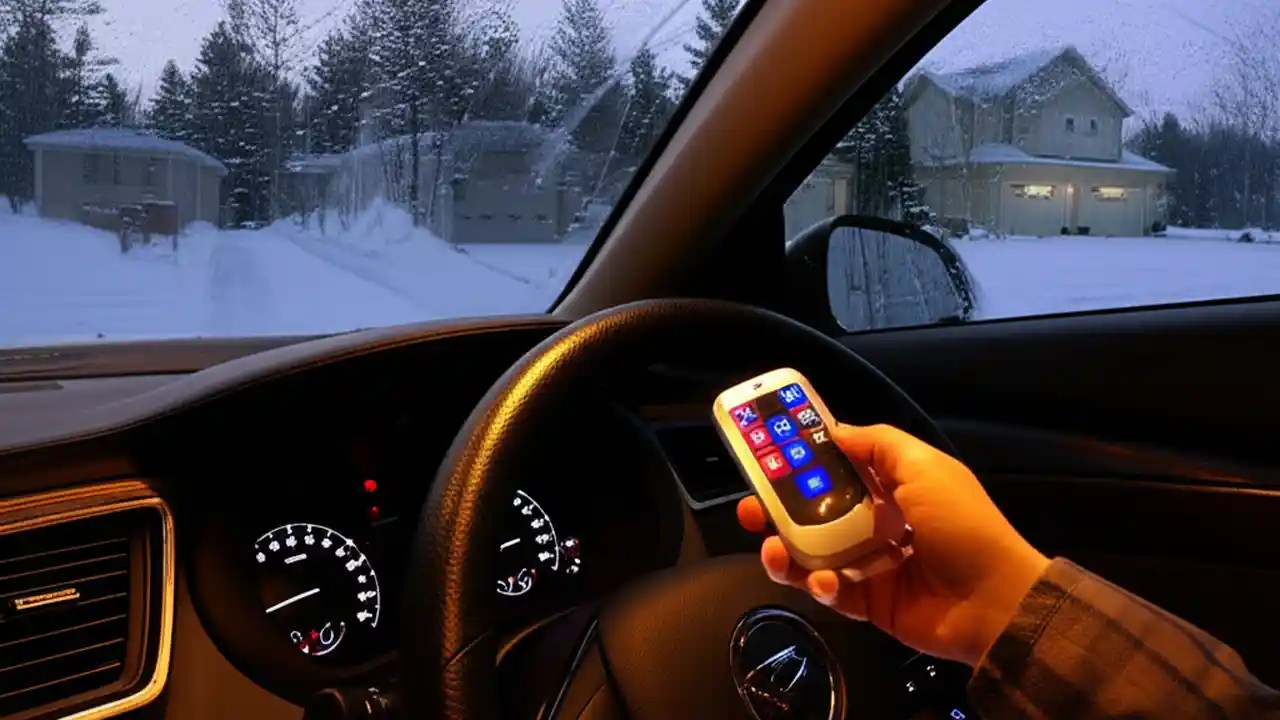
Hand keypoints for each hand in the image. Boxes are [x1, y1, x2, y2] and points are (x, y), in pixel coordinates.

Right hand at [737, 424, 1049, 665]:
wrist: (995, 601)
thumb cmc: (961, 524)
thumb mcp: (924, 467)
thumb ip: (877, 444)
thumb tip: (834, 431)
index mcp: (892, 487)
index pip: (838, 468)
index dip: (804, 462)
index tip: (768, 454)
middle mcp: (878, 522)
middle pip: (815, 513)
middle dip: (779, 510)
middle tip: (752, 509)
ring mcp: (872, 564)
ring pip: (814, 554)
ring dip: (787, 551)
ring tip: (771, 548)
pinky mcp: (870, 603)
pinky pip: (832, 592)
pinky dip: (820, 585)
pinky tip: (823, 580)